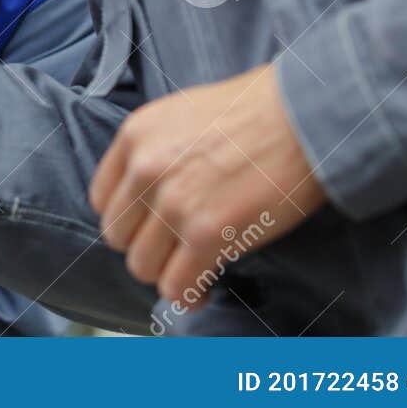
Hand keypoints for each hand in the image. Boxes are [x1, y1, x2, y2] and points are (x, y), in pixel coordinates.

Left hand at [87, 63, 327, 307]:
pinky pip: (177, 285)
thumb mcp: (180, 114)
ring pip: (143, 266)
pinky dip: (188, 295)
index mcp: (134, 136)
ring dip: (166, 273)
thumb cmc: (254, 112)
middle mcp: (145, 169)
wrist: (304, 116)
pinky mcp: (207, 234)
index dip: (128, 220)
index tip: (149, 227)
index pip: (102, 200)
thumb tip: (148, 192)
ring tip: (191, 269)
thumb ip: (155, 150)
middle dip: (146, 248)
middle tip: (175, 250)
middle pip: (118, 236)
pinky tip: (204, 289)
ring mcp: (174, 203)